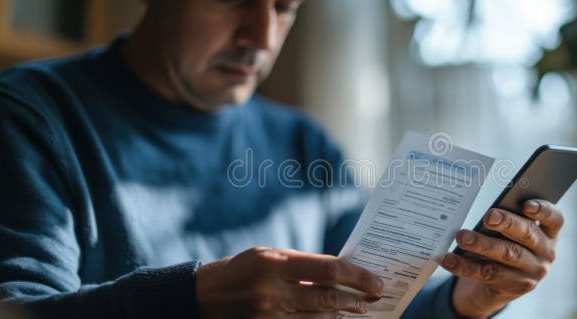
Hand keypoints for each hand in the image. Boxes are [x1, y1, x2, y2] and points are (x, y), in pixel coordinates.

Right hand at [196, 246, 383, 317]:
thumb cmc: (240, 269)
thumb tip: (339, 274)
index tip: (375, 282)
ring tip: (355, 309)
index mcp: (275, 264)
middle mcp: (272, 291)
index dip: (357, 277)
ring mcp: (268, 316)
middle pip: (328, 299)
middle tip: (373, 298)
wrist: (201, 296)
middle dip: (356, 300)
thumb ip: (301, 265)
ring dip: (340, 315)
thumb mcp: (268, 256)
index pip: (329, 270)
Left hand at [441, 199, 562, 317]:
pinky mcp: (514, 287)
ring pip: (507, 255)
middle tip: (489, 217)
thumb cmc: (507, 244)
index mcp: (549, 232)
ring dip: (483, 245)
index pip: (555, 219)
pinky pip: (487, 274)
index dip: (543, 210)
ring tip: (462, 237)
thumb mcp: (513, 232)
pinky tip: (450, 259)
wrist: (502, 284)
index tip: (526, 205)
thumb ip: (508, 220)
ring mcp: (532, 272)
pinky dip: (465, 266)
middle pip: (527, 234)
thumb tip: (487, 209)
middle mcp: (545, 252)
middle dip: (507, 223)